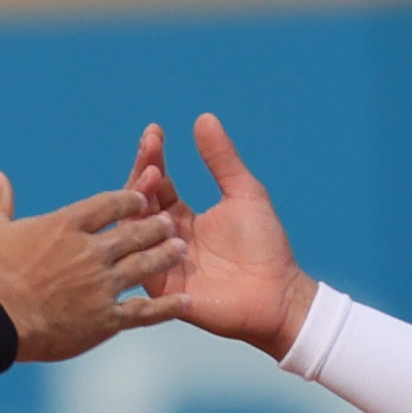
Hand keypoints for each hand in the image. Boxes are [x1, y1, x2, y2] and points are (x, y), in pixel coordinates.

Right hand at [0, 173, 185, 362]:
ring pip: (145, 266)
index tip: (141, 197)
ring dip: (166, 256)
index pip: (108, 204)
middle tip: (170, 223)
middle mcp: (91, 251)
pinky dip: (166, 308)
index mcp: (67, 225)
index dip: (129, 199)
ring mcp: (102, 285)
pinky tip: (184, 302)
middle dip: (155, 226)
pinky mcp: (106, 319)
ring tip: (181, 250)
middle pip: (134, 233)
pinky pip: (144, 312)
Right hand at [125, 113, 316, 359]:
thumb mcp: (243, 193)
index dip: (152, 157)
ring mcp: (161, 263)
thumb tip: (204, 118)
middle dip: (141, 175)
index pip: (156, 183)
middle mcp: (165, 237)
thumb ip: (222, 160)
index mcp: (181, 216)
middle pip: (139, 203)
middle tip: (151, 156)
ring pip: (134, 231)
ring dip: (140, 203)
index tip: (154, 133)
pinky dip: (144, 242)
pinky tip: (158, 220)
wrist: (277, 294)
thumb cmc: (264, 246)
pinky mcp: (163, 290)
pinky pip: (141, 265)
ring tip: (153, 180)